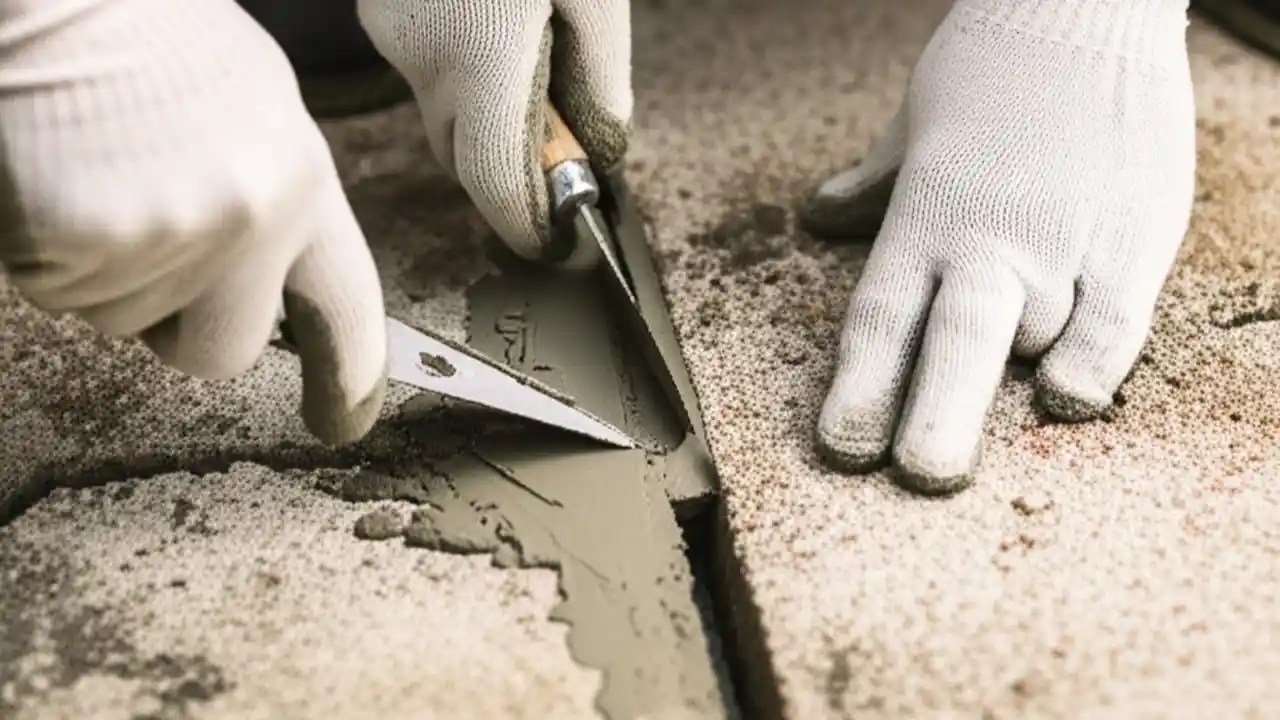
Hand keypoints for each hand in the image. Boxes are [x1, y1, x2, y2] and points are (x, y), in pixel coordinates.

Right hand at [0, 0, 386, 446]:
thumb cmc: (149, 37)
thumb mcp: (252, 112)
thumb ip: (275, 204)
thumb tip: (272, 280)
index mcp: (303, 184)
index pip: (346, 310)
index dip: (348, 377)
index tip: (344, 420)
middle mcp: (249, 221)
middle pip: (218, 355)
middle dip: (178, 326)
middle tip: (147, 242)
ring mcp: (166, 235)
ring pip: (121, 322)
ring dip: (104, 272)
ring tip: (95, 171)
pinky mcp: (82, 240)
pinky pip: (56, 291)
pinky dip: (44, 251)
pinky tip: (54, 176)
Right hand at [358, 0, 631, 263]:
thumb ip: (601, 77)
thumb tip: (600, 146)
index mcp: (483, 48)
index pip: (495, 178)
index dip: (524, 224)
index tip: (551, 242)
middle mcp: (422, 50)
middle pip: (464, 157)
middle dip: (510, 169)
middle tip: (561, 149)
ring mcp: (390, 32)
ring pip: (442, 112)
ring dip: (485, 115)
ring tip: (534, 67)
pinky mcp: (379, 12)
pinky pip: (427, 69)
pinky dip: (463, 71)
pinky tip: (494, 33)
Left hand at [806, 0, 1195, 493]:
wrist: (1086, 4)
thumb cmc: (989, 68)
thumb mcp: (911, 128)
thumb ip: (868, 189)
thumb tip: (816, 217)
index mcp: (921, 220)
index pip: (878, 321)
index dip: (857, 391)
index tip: (840, 452)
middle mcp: (985, 240)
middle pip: (952, 344)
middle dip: (935, 417)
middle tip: (921, 476)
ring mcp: (1063, 240)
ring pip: (1036, 341)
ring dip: (1015, 384)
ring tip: (1009, 412)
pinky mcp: (1135, 236)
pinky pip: (1115, 324)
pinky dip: (1094, 366)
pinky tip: (1069, 396)